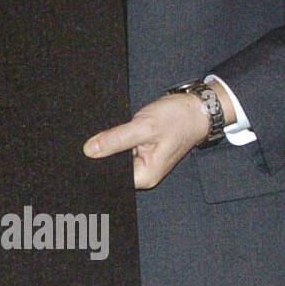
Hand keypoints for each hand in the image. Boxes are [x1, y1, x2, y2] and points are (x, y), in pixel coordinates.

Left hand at [84, 86, 231, 188]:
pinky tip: (116, 131)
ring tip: (108, 132)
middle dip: (103, 153)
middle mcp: (143, 174)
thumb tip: (89, 150)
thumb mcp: (144, 127)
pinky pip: (122, 149)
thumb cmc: (177, 119)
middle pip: (112, 167)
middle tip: (94, 137)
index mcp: (145, 176)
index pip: (111, 175)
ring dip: (110, 145)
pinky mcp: (142, 151)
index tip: (87, 148)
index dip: (97, 162)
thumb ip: (116, 139)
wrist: (196, 109)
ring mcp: (143, 163)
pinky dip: (117, 140)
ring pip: (116, 157)